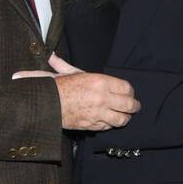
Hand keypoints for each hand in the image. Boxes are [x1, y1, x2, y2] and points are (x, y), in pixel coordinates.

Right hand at [14, 50, 137, 128]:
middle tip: (135, 107)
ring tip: (125, 116)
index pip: (126, 88)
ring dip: (125, 118)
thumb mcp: (67, 73)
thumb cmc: (58, 88)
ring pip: (122, 119)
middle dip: (134, 106)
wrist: (47, 106)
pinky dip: (110, 125)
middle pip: (129, 104)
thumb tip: (53, 57)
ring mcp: (99, 113)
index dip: (130, 91)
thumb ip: (67, 65)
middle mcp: (103, 98)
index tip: (129, 93)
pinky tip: (109, 121)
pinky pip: (108, 127)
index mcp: (100, 82)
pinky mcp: (93, 125)